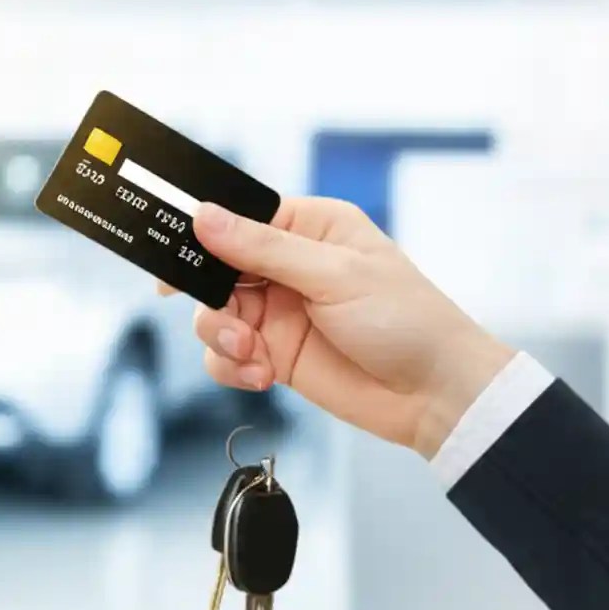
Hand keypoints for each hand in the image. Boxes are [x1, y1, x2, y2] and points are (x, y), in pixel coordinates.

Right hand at [166, 198, 514, 458]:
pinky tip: (262, 374)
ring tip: (252, 353)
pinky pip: (226, 355)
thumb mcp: (335, 275)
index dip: (202, 231)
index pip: (239, 215)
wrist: (435, 394)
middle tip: (218, 314)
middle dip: (208, 295)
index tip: (174, 251)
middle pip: (215, 268)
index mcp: (309, 227)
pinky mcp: (274, 354)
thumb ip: (264, 249)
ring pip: (213, 315)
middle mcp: (288, 265)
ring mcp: (279, 311)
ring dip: (220, 336)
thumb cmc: (407, 321)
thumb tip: (206, 217)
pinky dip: (232, 366)